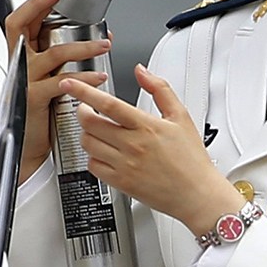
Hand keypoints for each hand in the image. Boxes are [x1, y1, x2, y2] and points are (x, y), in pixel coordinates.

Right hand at [5, 0, 109, 180]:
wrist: (29, 147)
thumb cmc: (40, 114)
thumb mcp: (49, 79)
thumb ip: (63, 60)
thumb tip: (95, 39)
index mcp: (22, 58)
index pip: (20, 22)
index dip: (33, 4)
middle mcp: (19, 65)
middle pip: (19, 27)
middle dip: (39, 8)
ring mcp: (24, 81)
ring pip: (51, 53)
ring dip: (82, 46)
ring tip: (104, 45)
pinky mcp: (34, 99)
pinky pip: (61, 82)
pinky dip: (83, 77)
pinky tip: (98, 76)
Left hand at [58, 64, 243, 234]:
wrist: (197, 195)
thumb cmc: (191, 159)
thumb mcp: (181, 116)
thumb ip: (160, 89)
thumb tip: (141, 71)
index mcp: (146, 126)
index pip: (107, 104)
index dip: (83, 91)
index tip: (69, 83)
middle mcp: (132, 145)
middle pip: (89, 123)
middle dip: (81, 111)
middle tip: (84, 108)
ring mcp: (124, 165)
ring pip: (88, 144)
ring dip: (86, 133)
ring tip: (96, 130)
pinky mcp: (120, 183)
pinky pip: (93, 166)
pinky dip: (92, 157)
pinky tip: (102, 152)